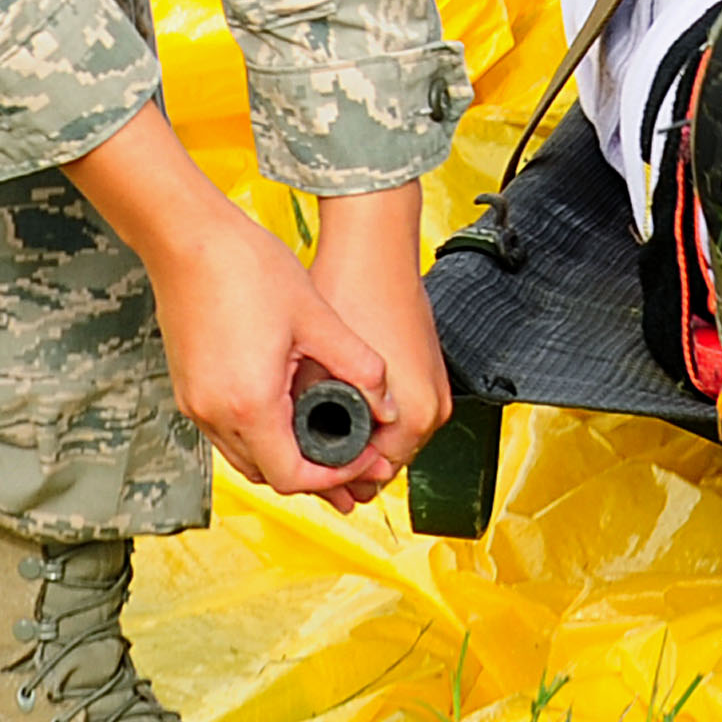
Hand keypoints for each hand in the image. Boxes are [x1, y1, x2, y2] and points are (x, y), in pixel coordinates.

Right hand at [64, 106, 391, 500]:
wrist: (188, 239)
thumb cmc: (247, 269)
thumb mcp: (317, 318)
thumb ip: (358, 367)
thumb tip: (387, 403)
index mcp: (251, 403)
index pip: (292, 476)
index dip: (331, 476)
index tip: (357, 457)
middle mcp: (215, 414)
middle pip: (266, 475)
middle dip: (309, 470)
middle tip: (345, 449)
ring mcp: (194, 404)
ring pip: (243, 457)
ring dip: (280, 454)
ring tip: (318, 428)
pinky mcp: (186, 389)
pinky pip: (224, 432)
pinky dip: (256, 433)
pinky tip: (282, 407)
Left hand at [304, 185, 450, 506]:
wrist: (378, 243)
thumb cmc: (353, 290)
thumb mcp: (316, 363)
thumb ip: (307, 417)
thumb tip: (285, 448)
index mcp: (411, 417)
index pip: (368, 477)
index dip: (327, 478)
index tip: (301, 467)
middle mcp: (432, 412)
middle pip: (380, 463)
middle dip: (338, 460)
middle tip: (299, 454)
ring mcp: (437, 393)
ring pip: (387, 439)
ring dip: (352, 436)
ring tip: (313, 428)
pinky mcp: (432, 375)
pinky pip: (398, 413)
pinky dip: (367, 414)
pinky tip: (336, 398)